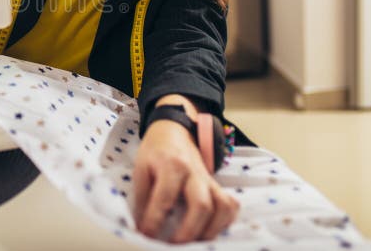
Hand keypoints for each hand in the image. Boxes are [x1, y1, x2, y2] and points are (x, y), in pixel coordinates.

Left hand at [133, 104, 238, 242]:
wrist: (174, 131)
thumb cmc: (155, 151)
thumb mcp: (141, 167)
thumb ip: (142, 195)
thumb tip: (140, 223)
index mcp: (172, 165)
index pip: (165, 197)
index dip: (155, 220)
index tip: (146, 235)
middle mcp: (194, 172)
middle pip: (201, 205)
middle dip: (190, 230)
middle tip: (174, 244)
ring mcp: (209, 179)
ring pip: (222, 207)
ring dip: (211, 230)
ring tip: (194, 242)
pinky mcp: (217, 185)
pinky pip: (230, 205)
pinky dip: (224, 221)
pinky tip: (210, 230)